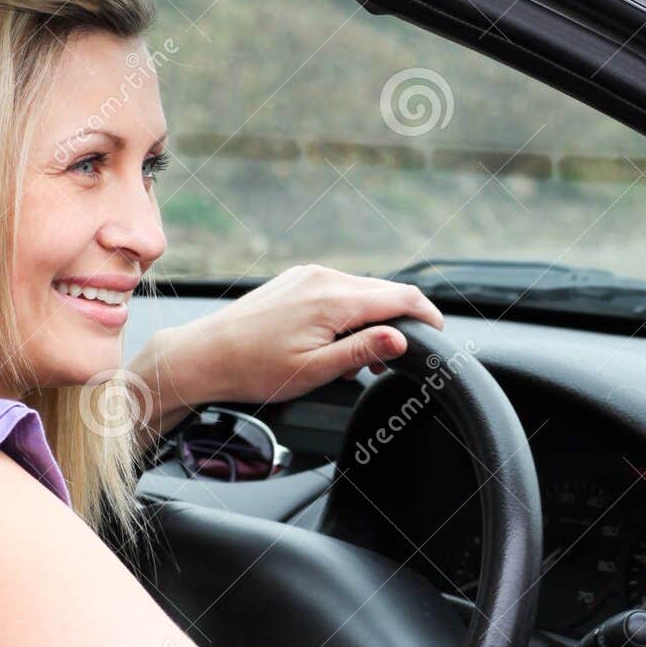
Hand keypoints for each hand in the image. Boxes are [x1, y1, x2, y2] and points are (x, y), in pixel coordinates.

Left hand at [134, 263, 446, 435]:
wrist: (205, 355)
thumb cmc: (254, 369)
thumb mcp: (315, 371)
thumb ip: (361, 351)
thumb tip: (400, 337)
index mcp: (334, 300)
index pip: (401, 298)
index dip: (428, 316)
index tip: (439, 334)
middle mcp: (324, 278)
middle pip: (384, 292)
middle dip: (399, 323)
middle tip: (391, 362)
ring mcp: (308, 275)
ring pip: (362, 291)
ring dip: (373, 319)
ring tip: (359, 358)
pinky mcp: (297, 280)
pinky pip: (339, 289)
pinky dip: (351, 311)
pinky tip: (338, 340)